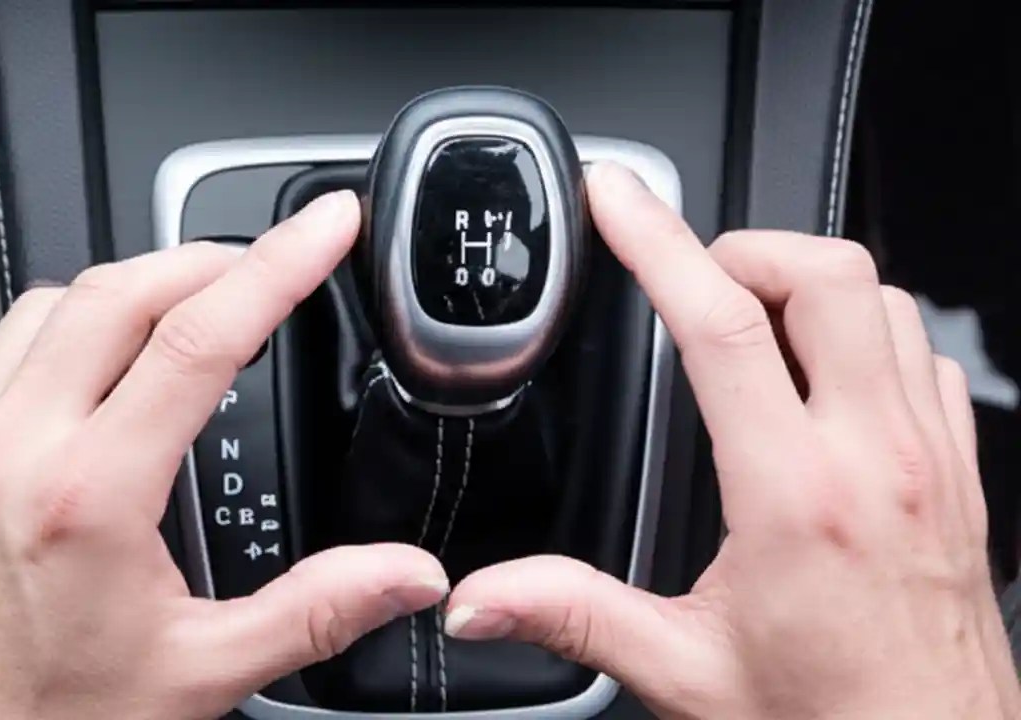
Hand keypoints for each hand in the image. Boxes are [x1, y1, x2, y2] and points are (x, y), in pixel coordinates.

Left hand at [0, 190, 448, 719]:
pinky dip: (43, 333)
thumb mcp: (198, 674)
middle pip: (118, 291)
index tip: (323, 227)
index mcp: (90, 495)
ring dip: (122, 290)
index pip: (201, 337)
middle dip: (204, 258)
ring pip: (42, 305)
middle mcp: (9, 452)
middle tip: (261, 265)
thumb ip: (316, 612)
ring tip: (176, 309)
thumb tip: (405, 577)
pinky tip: (74, 365)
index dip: (278, 266)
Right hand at [444, 162, 1020, 718]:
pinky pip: (922, 353)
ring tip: (746, 310)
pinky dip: (867, 331)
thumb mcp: (682, 669)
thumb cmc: (830, 719)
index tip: (618, 200)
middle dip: (744, 246)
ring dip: (807, 282)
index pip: (723, 325)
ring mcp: (930, 457)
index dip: (656, 243)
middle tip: (686, 274)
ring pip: (884, 299)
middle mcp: (876, 457)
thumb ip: (572, 616)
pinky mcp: (958, 473)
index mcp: (796, 496)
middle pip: (826, 274)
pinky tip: (823, 369)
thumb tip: (481, 599)